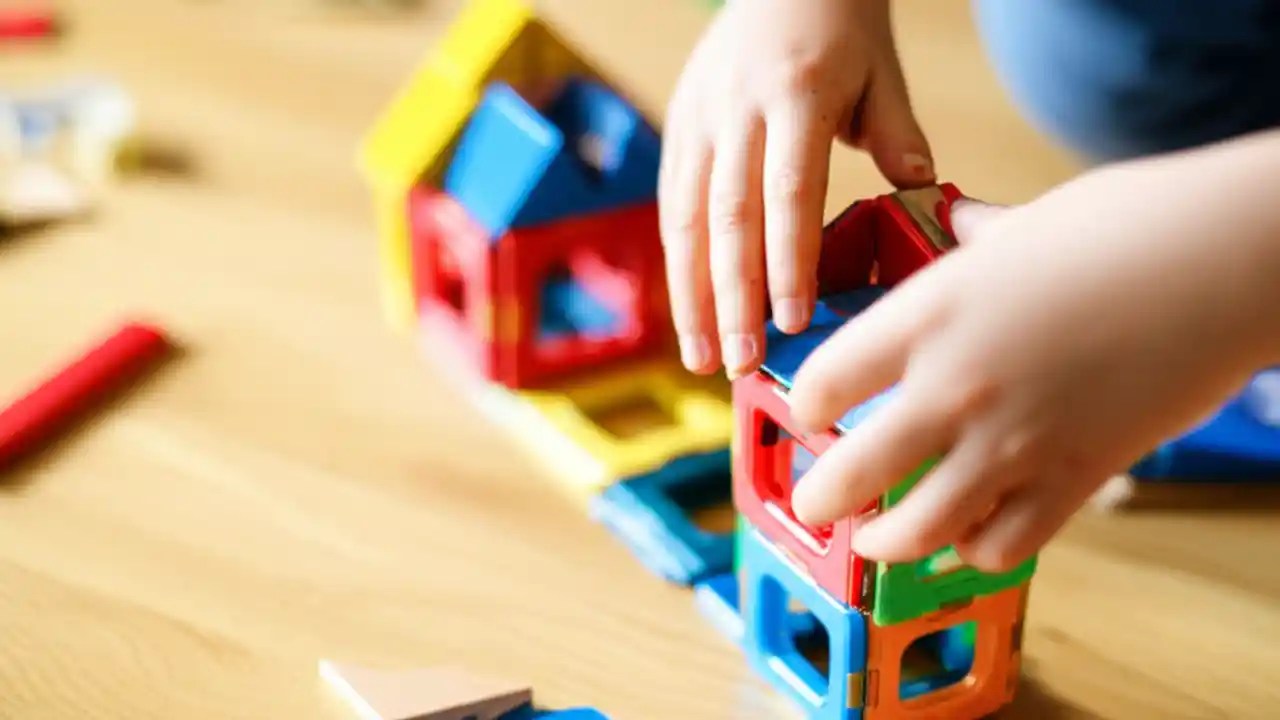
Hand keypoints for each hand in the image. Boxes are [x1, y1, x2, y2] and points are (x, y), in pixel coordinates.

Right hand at [659, 0, 934, 378]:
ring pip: (686, 218)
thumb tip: (922, 194)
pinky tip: (689, 308)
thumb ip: (897, 134)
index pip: (788, 191)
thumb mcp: (882, 69)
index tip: (791, 321)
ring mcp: (700, 117)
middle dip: (731, 297)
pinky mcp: (680, 124)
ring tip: (701, 355)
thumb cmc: (839, 21)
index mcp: (797, 93)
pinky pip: (673, 202)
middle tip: (740, 361)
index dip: (787, 260)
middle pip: (729, 217)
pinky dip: (679, 260)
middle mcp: (737, 109)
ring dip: (692, 293)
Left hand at [786, 157, 1279, 571]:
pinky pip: (999, 545)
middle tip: (814, 504)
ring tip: (874, 539)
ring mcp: (1011, 442)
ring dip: (884, 543)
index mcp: (927, 314)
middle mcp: (953, 387)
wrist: (1226, 261)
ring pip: (915, 530)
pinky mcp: (1072, 479)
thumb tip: (956, 219)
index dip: (805, 407)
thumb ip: (970, 241)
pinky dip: (973, 550)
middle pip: (849, 476)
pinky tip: (965, 536)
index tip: (809, 414)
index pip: (824, 384)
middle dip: (819, 500)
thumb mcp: (1021, 227)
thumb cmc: (1128, 227)